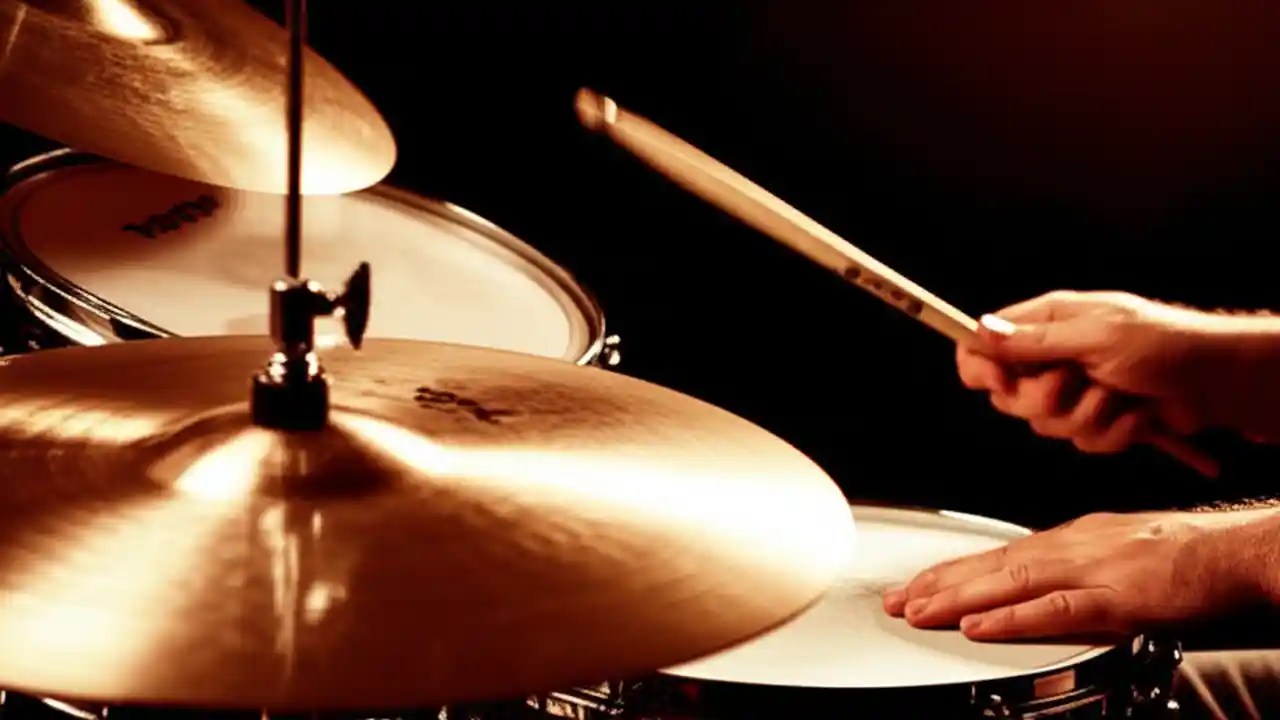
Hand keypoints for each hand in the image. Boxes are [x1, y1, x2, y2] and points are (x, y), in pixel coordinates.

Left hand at [880, 510, 1273, 640]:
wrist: (1239, 551)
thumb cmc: (1186, 555)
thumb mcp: (1115, 549)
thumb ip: (1072, 565)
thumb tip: (1034, 579)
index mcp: (1072, 538)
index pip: (996, 554)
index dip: (951, 570)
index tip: (913, 584)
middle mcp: (1073, 547)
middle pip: (990, 566)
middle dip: (937, 584)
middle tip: (892, 601)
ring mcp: (1093, 571)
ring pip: (1010, 583)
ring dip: (958, 599)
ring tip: (916, 611)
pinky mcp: (1118, 598)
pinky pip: (1057, 610)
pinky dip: (1013, 617)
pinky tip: (980, 626)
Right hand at [957, 290, 1219, 452]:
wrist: (1218, 381)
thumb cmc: (1163, 343)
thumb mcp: (1095, 335)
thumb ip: (1034, 340)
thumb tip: (980, 331)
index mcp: (1046, 325)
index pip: (983, 346)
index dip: (981, 368)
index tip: (1001, 382)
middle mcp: (1053, 358)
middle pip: (1008, 396)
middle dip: (1042, 399)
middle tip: (1073, 382)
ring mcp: (1075, 393)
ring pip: (1045, 425)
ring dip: (1086, 416)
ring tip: (1118, 396)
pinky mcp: (1098, 422)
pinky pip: (1081, 442)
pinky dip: (1112, 433)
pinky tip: (1136, 415)